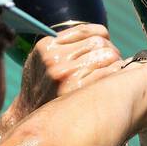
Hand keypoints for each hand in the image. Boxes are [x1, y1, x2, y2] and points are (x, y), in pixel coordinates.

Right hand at [0, 23, 123, 133]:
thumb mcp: (43, 58)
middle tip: (112, 61)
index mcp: (47, 46)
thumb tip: (102, 35)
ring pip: (108, 56)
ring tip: (114, 71)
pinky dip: (116, 75)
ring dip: (116, 62)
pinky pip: (108, 74)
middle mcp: (56, 58)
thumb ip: (64, 44)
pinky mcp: (77, 90)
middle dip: (110, 50)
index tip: (105, 44)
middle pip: (100, 43)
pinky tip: (114, 81)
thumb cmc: (41, 85)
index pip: (88, 31)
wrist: (29, 114)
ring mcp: (66, 74)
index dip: (102, 36)